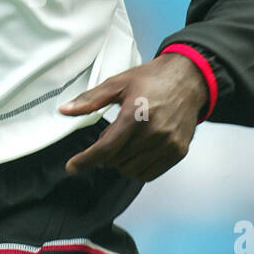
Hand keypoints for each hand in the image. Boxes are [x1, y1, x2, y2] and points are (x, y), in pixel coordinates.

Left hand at [59, 52, 208, 181]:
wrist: (188, 79)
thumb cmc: (152, 79)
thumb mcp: (118, 83)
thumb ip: (90, 99)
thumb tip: (65, 110)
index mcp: (136, 113)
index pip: (106, 148)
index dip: (85, 160)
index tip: (72, 167)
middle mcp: (154, 131)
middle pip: (116, 161)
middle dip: (107, 152)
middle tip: (113, 133)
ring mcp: (168, 143)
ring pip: (131, 170)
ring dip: (121, 161)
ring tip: (128, 139)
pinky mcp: (178, 151)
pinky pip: (149, 174)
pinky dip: (138, 167)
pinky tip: (140, 149)